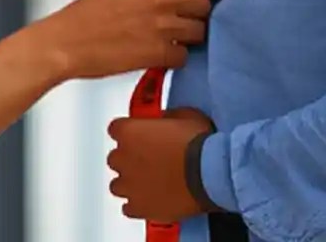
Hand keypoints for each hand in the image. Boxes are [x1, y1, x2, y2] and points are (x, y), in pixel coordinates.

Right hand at [34, 0, 210, 80]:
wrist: (66, 43)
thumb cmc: (85, 17)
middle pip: (204, 5)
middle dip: (197, 15)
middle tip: (184, 23)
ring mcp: (164, 25)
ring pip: (200, 32)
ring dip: (189, 39)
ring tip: (171, 42)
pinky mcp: (160, 52)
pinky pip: (185, 56)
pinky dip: (175, 59)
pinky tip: (159, 57)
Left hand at [107, 107, 215, 223]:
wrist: (210, 173)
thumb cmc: (199, 144)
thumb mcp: (185, 116)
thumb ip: (166, 118)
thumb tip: (164, 121)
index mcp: (129, 132)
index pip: (116, 129)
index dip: (130, 132)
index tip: (140, 135)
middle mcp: (123, 158)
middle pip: (115, 158)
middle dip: (129, 159)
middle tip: (150, 160)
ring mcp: (129, 185)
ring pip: (118, 185)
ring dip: (131, 183)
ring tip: (151, 183)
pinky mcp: (139, 207)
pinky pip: (129, 208)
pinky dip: (138, 205)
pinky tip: (152, 201)